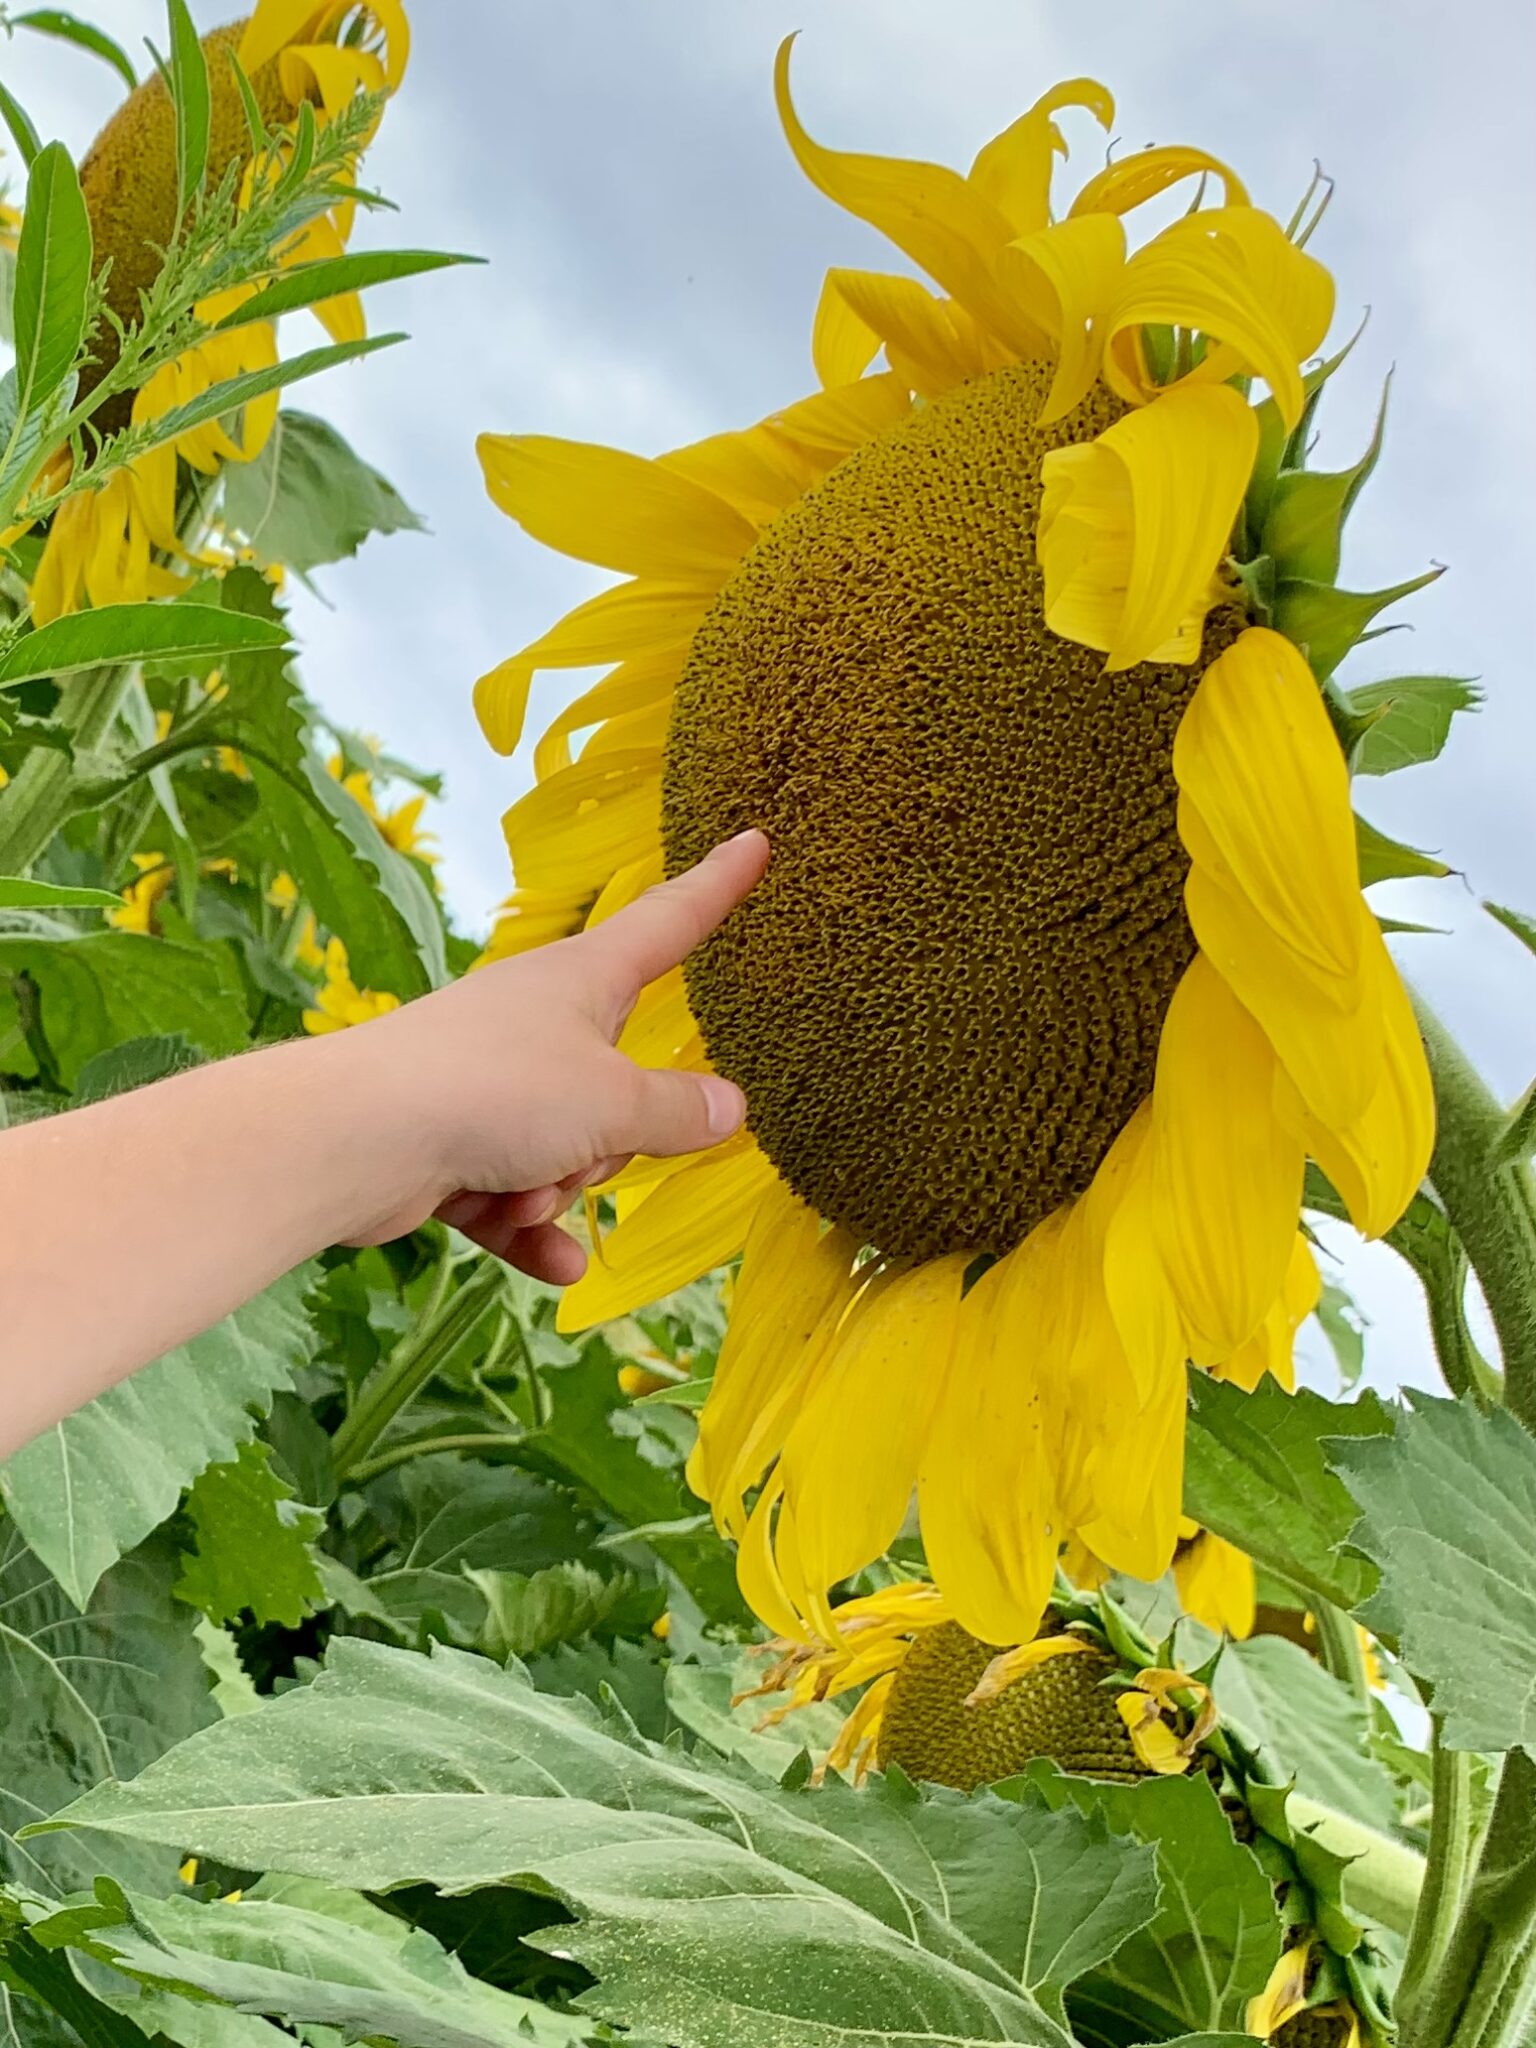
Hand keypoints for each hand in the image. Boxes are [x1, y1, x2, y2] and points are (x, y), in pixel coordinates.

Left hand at [337, 829, 768, 1279]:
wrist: (353, 1140)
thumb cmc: (493, 1091)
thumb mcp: (612, 1104)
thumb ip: (678, 1111)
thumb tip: (728, 1108)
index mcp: (583, 979)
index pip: (670, 923)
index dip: (717, 887)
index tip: (755, 841)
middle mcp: (536, 1023)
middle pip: (620, 1083)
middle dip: (612, 1140)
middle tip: (578, 1148)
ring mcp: (490, 1084)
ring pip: (567, 1151)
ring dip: (557, 1187)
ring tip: (519, 1192)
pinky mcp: (450, 1144)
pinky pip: (515, 1196)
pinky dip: (530, 1229)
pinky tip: (551, 1262)